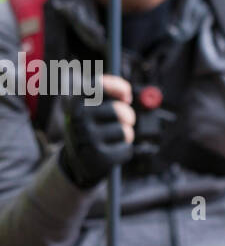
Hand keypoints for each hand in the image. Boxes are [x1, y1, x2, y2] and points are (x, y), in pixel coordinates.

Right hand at [58, 75, 134, 189]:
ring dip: (125, 135)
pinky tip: (110, 151)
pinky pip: (126, 149)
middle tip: (123, 121)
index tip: (126, 95)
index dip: (117, 86)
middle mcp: (78, 120)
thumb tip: (126, 96)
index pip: (97, 86)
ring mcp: (86, 140)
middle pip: (121, 111)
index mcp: (76, 103)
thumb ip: (108, 92)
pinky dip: (123, 151)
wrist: (78, 159)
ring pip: (125, 132)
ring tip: (111, 138)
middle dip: (127, 116)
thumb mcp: (93, 106)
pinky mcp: (96, 158)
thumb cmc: (93, 126)